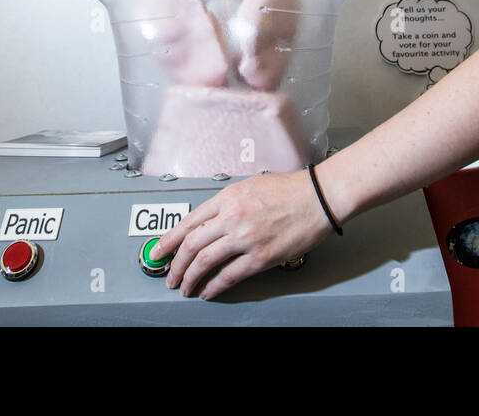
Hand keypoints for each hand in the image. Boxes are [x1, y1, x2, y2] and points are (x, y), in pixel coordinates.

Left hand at [150, 169, 333, 299]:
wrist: (318, 197)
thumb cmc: (290, 189)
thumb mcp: (249, 186)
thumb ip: (227, 203)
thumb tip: (209, 222)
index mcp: (227, 198)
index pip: (188, 222)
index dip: (168, 240)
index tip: (160, 251)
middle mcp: (231, 217)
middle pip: (190, 245)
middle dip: (174, 264)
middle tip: (168, 274)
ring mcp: (245, 238)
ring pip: (204, 262)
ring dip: (189, 278)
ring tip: (184, 287)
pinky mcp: (260, 257)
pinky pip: (229, 276)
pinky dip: (214, 287)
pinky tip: (208, 291)